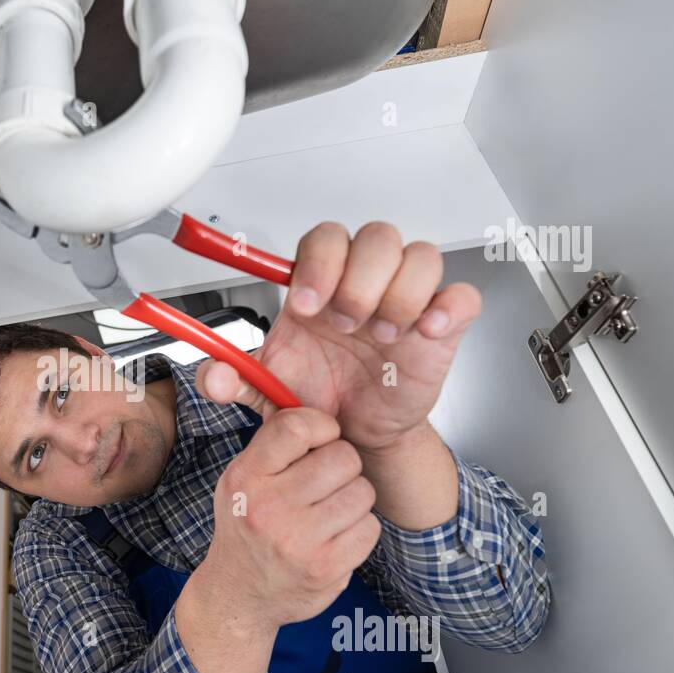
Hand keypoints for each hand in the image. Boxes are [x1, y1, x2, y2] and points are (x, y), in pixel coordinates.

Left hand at [197, 221, 481, 455]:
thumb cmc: (317, 398)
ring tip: (381, 337)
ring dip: (399, 294)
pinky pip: (461, 295)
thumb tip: (212, 374)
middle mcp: (365, 284)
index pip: (324, 239)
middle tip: (345, 324)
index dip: (318, 263)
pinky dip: (449, 306)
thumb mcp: (267, 392)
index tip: (307, 306)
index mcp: (321, 287)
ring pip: (420, 254)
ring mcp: (407, 302)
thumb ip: (233, 381)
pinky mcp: (442, 327)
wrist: (355, 436)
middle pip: (376, 236)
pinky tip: (427, 332)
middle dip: (359, 279)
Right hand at [204, 407, 379, 628]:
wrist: (239, 593)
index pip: (296, 427)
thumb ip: (273, 446)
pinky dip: (359, 530)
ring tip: (330, 510)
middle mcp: (269, 508)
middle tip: (328, 480)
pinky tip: (335, 537)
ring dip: (353, 498)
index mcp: (246, 478)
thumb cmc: (247, 525)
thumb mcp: (241, 479)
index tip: (322, 438)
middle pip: (342, 458)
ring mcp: (298, 542)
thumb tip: (315, 407)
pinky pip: (370, 528)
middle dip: (343, 464)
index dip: (321, 426)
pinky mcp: (326, 569)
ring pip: (362, 492)